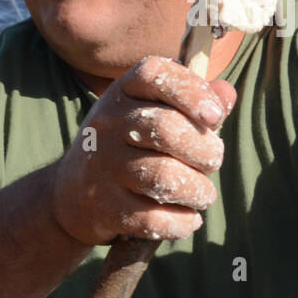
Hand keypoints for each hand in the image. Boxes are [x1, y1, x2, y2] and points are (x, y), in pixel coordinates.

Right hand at [51, 55, 236, 245]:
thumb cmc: (129, 146)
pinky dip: (181, 222)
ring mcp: (101, 165)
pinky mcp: (102, 206)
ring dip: (198, 190)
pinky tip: (188, 219)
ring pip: (163, 176)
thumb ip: (193, 102)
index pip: (156, 75)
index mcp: (123, 91)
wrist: (70, 193)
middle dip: (205, 150)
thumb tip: (227, 94)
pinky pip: (152, 218)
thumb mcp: (153, 113)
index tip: (215, 116)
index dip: (192, 91)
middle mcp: (107, 123)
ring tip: (203, 195)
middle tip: (212, 162)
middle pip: (167, 129)